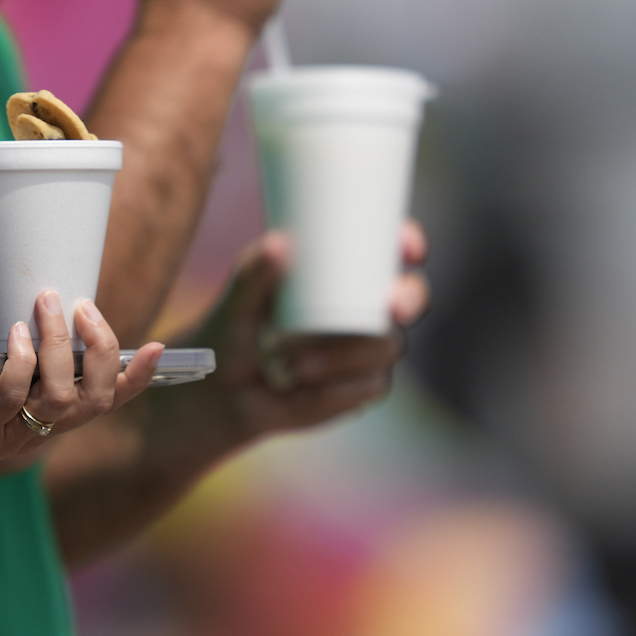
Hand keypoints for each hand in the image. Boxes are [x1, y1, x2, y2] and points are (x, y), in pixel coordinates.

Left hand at [0, 294, 163, 475]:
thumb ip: (9, 330)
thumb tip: (20, 285)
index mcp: (54, 412)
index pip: (106, 399)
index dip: (136, 378)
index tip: (157, 347)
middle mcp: (43, 428)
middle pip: (93, 400)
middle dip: (99, 351)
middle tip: (84, 309)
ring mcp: (14, 432)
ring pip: (60, 398)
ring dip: (58, 347)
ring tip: (47, 305)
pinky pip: (12, 398)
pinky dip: (20, 363)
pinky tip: (15, 333)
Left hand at [185, 223, 427, 444]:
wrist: (224, 392)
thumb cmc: (233, 332)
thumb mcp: (237, 301)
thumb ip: (253, 272)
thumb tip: (279, 242)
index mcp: (341, 275)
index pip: (391, 251)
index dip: (411, 243)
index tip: (405, 245)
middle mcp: (363, 310)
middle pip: (410, 298)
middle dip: (410, 298)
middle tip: (391, 306)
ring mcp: (365, 350)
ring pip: (388, 346)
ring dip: (347, 355)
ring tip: (295, 364)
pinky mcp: (359, 388)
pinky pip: (370, 386)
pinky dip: (337, 388)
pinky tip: (306, 388)